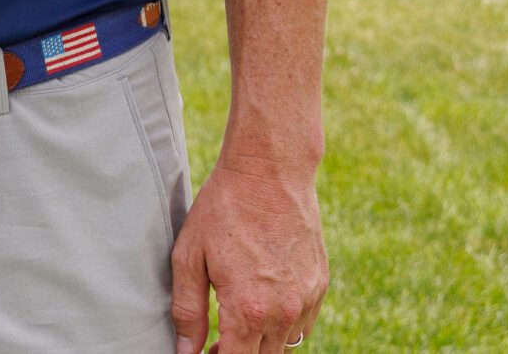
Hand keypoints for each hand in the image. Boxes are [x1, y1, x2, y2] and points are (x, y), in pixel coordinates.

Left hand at [169, 156, 326, 353]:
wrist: (270, 172)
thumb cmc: (224, 209)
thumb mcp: (190, 256)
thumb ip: (187, 311)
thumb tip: (186, 351)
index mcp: (249, 309)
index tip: (207, 351)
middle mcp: (284, 312)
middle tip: (215, 340)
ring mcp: (307, 299)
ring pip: (286, 347)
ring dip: (262, 344)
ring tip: (237, 323)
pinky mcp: (320, 285)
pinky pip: (303, 324)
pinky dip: (284, 325)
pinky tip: (263, 304)